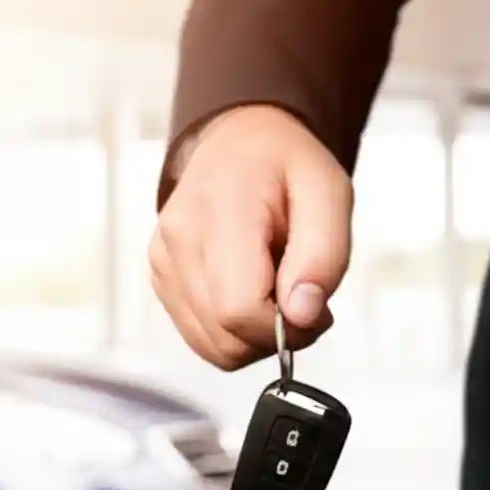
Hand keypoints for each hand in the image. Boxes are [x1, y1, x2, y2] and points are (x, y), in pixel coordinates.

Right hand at [149, 105, 352, 370]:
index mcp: (220, 210)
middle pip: (224, 335)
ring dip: (253, 336)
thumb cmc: (284, 166)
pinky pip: (200, 336)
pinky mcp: (160, 278)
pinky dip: (232, 330)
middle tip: (301, 300)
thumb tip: (301, 315)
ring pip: (211, 345)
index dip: (283, 328)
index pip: (238, 309)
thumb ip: (323, 257)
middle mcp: (179, 239)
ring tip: (274, 291)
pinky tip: (249, 292)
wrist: (238, 144)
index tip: (314, 309)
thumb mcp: (329, 193)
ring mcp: (163, 261)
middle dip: (273, 335)